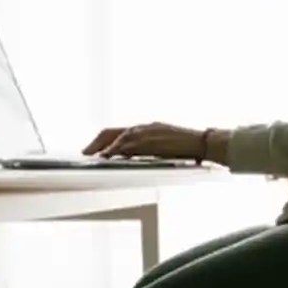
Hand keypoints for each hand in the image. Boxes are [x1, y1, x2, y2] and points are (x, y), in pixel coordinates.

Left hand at [84, 122, 203, 159]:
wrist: (202, 142)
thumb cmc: (188, 148)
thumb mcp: (165, 147)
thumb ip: (150, 150)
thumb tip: (135, 159)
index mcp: (146, 128)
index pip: (118, 132)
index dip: (103, 140)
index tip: (93, 150)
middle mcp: (143, 127)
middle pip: (111, 131)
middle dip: (96, 142)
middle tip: (85, 153)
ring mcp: (146, 132)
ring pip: (116, 136)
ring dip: (101, 147)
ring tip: (90, 156)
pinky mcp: (150, 139)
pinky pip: (127, 143)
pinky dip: (114, 149)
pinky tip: (105, 156)